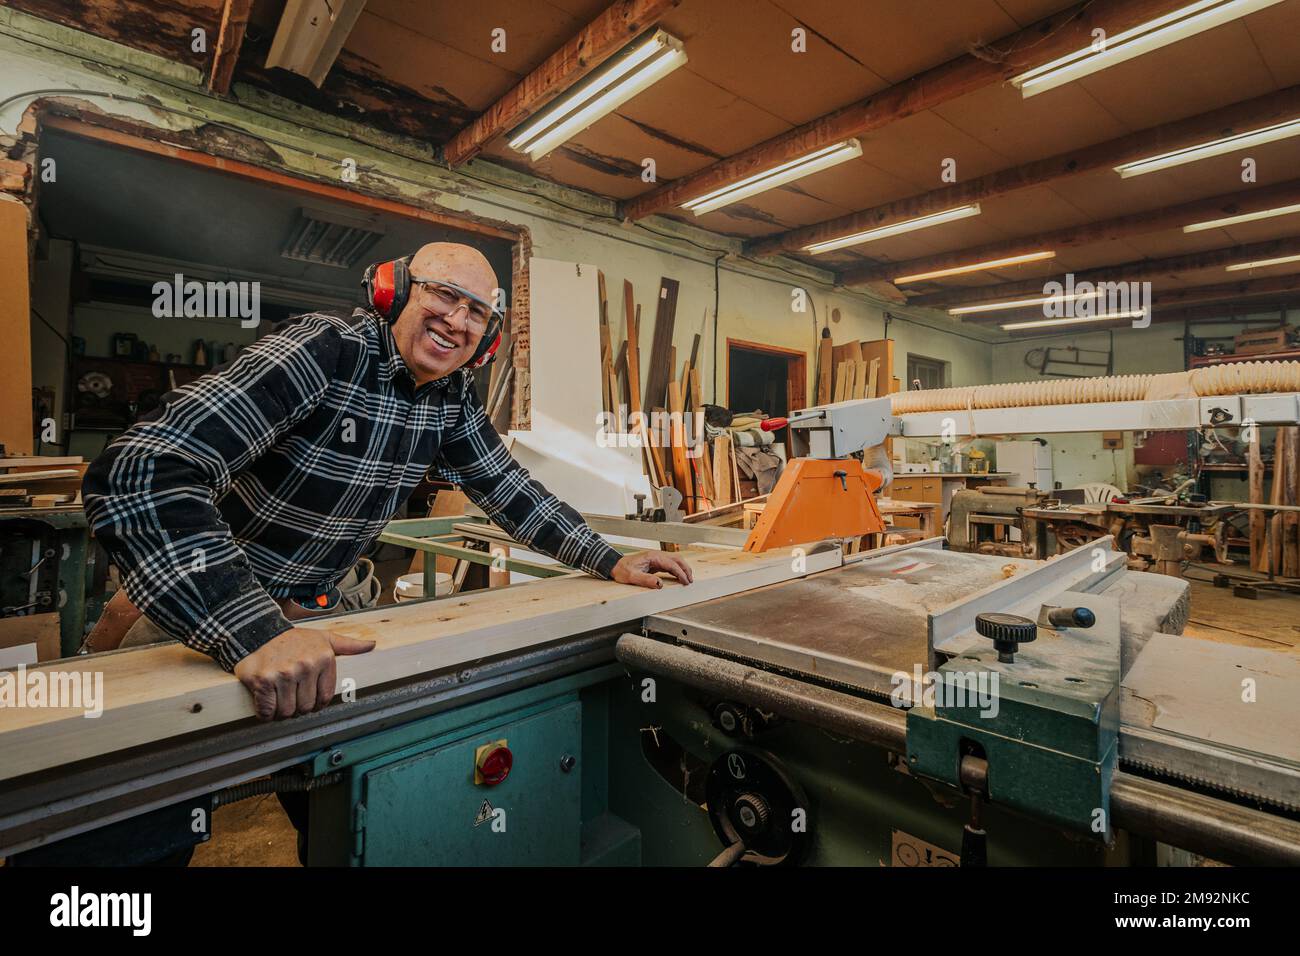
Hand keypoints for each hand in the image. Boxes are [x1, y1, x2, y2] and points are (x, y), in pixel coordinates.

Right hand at [234, 627, 374, 720]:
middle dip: (298, 707)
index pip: (325, 698)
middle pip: (306, 707)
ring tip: (278, 699)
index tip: (307, 700)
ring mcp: (284, 674)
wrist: (259, 632)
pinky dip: (266, 713)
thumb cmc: (293, 639)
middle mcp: (306, 666)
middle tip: (290, 698)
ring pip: (287, 711)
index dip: (315, 703)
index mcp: (324, 658)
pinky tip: (266, 704)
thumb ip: (348, 645)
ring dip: (281, 711)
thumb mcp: (323, 638)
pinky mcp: (263, 681)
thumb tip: (371, 645)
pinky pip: (267, 711)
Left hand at [611, 551, 693, 588]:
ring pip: (675, 561)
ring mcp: (657, 558)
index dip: (680, 573)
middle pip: (677, 559)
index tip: (685, 581)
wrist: (616, 565)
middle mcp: (656, 555)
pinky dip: (676, 570)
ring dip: (682, 569)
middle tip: (690, 580)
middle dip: (685, 569)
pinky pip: (670, 565)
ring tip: (687, 579)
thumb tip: (660, 584)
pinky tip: (679, 577)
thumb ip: (646, 580)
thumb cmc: (622, 569)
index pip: (671, 564)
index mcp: (653, 557)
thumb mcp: (632, 577)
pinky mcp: (656, 563)